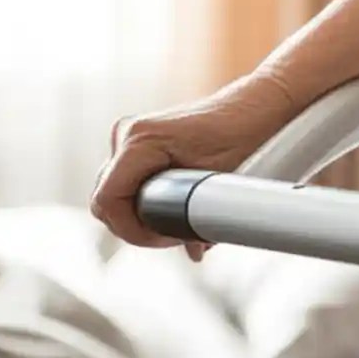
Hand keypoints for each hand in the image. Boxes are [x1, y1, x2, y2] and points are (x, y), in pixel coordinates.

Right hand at [90, 73, 299, 258]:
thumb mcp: (214, 180)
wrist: (252, 105)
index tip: (164, 238)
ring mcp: (129, 137)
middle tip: (175, 236)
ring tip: (179, 224)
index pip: (107, 201)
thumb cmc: (239, 132)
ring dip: (142, 215)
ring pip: (115, 194)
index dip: (132, 230)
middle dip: (138, 227)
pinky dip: (146, 202)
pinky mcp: (138, 143)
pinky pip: (127, 182)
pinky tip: (174, 211)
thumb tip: (191, 251)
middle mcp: (126, 135)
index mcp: (139, 140)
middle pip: (107, 201)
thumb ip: (192, 215)